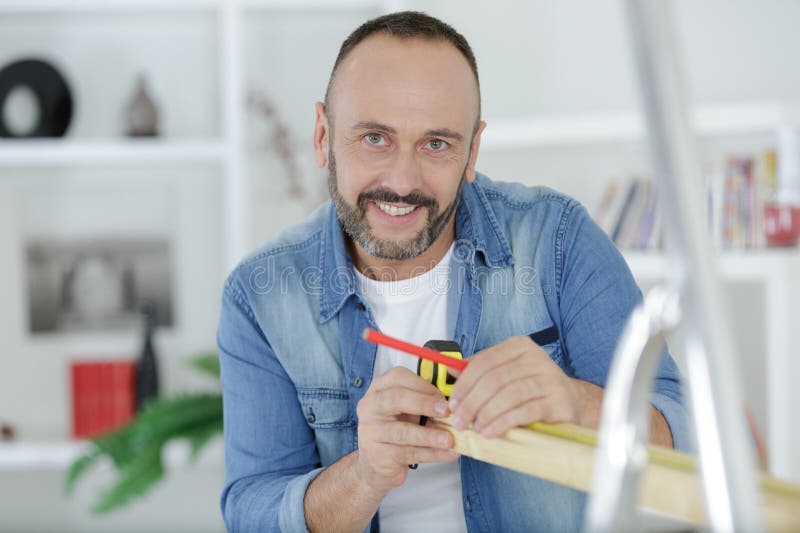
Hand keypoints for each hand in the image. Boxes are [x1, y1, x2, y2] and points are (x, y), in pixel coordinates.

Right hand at [355, 367, 459, 495]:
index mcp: (379, 389)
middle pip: (396, 399)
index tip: (443, 396)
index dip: (423, 386)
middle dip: (424, 404)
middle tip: (447, 412)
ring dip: (430, 435)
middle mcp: (370, 407)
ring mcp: (370, 431)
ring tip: (450, 439)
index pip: (398, 378)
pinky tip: (447, 453)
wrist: (377, 464)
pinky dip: (431, 453)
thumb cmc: (396, 430)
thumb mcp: (408, 410)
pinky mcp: (377, 455)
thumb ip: (425, 402)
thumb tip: (452, 404)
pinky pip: (408, 453)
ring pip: (403, 431)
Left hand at [448, 336, 598, 437]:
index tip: (452, 403)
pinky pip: (524, 411)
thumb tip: (450, 372)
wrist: (572, 402)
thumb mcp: (506, 374)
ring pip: (508, 395)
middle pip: (494, 379)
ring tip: (474, 428)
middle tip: (460, 421)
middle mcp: (536, 358)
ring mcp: (549, 379)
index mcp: (519, 346)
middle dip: (471, 403)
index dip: (464, 384)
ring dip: (485, 414)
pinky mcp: (558, 401)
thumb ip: (480, 372)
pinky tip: (491, 432)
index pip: (484, 362)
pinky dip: (502, 422)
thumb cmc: (533, 389)